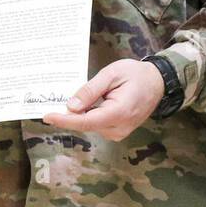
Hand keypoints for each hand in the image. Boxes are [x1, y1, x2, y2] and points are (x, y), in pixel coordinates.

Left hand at [40, 59, 164, 141]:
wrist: (158, 82)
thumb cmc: (136, 74)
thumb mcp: (111, 74)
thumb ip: (91, 90)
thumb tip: (71, 106)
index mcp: (119, 112)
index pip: (86, 121)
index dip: (65, 120)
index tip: (48, 116)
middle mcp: (120, 127)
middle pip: (86, 125)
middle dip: (69, 114)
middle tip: (53, 101)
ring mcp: (120, 132)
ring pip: (90, 126)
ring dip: (80, 114)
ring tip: (77, 98)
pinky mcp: (118, 132)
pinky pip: (97, 125)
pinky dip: (88, 116)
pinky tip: (86, 104)